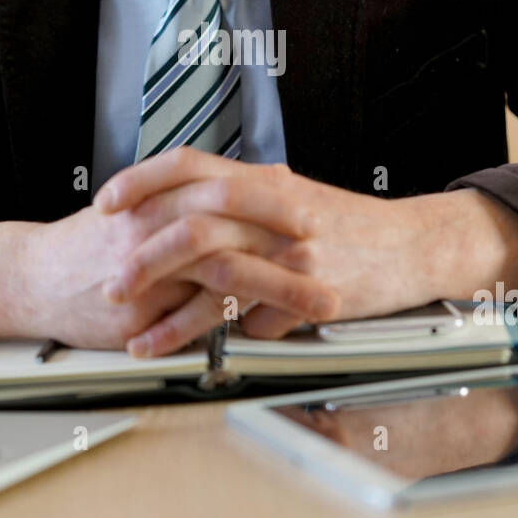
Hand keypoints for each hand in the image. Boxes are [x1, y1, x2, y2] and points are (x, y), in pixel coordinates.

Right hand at [0, 177, 336, 349]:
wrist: (30, 277)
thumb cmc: (90, 245)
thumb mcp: (140, 207)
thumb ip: (191, 196)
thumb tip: (263, 181)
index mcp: (157, 195)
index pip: (224, 185)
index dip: (269, 197)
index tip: (309, 207)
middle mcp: (152, 224)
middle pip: (228, 217)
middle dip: (282, 232)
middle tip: (326, 246)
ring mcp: (146, 269)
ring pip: (222, 270)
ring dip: (279, 287)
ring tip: (320, 300)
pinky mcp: (139, 313)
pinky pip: (195, 319)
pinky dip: (237, 324)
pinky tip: (274, 331)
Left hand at [94, 149, 517, 353]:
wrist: (412, 245)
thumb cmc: (345, 224)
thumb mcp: (289, 196)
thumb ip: (238, 201)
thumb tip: (182, 215)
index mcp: (262, 180)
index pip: (190, 163)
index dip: (142, 179)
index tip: (105, 202)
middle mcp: (274, 210)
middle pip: (194, 224)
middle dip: (142, 257)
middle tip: (110, 283)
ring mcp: (292, 252)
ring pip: (216, 279)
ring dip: (169, 313)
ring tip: (137, 338)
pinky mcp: (310, 293)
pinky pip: (252, 319)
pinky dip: (218, 339)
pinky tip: (193, 354)